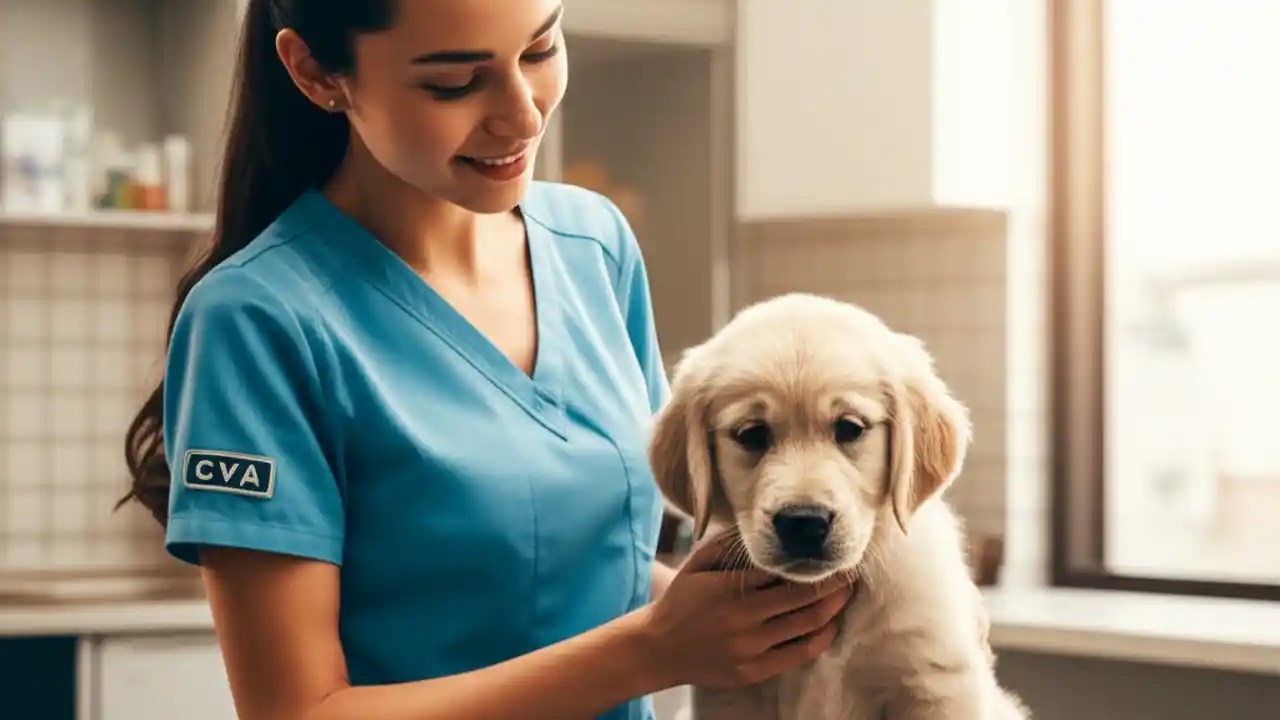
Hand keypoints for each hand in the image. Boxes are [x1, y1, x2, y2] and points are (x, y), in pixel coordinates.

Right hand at [635, 530, 855, 690]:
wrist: (658, 648)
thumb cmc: (681, 600)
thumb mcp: (697, 564)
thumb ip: (727, 544)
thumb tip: (760, 525)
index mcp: (731, 589)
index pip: (784, 571)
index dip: (812, 562)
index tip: (832, 552)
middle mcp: (744, 619)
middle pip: (805, 597)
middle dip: (834, 582)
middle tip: (852, 569)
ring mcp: (751, 648)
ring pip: (808, 625)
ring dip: (833, 607)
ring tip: (847, 593)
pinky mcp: (755, 670)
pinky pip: (799, 654)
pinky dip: (821, 638)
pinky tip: (830, 625)